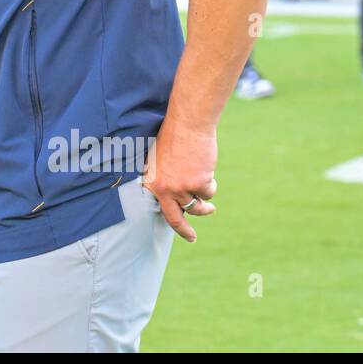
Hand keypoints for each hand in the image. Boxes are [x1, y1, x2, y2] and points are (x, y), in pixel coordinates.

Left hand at [142, 119, 217, 241]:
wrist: (188, 124)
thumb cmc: (174, 138)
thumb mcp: (159, 161)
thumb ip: (164, 180)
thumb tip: (174, 200)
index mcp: (151, 182)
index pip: (159, 208)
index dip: (168, 220)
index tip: (175, 230)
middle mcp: (164, 189)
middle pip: (175, 218)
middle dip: (184, 232)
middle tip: (192, 238)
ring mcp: (181, 188)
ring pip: (197, 206)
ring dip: (205, 206)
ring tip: (210, 206)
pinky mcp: (199, 184)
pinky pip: (209, 192)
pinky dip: (211, 184)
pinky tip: (207, 169)